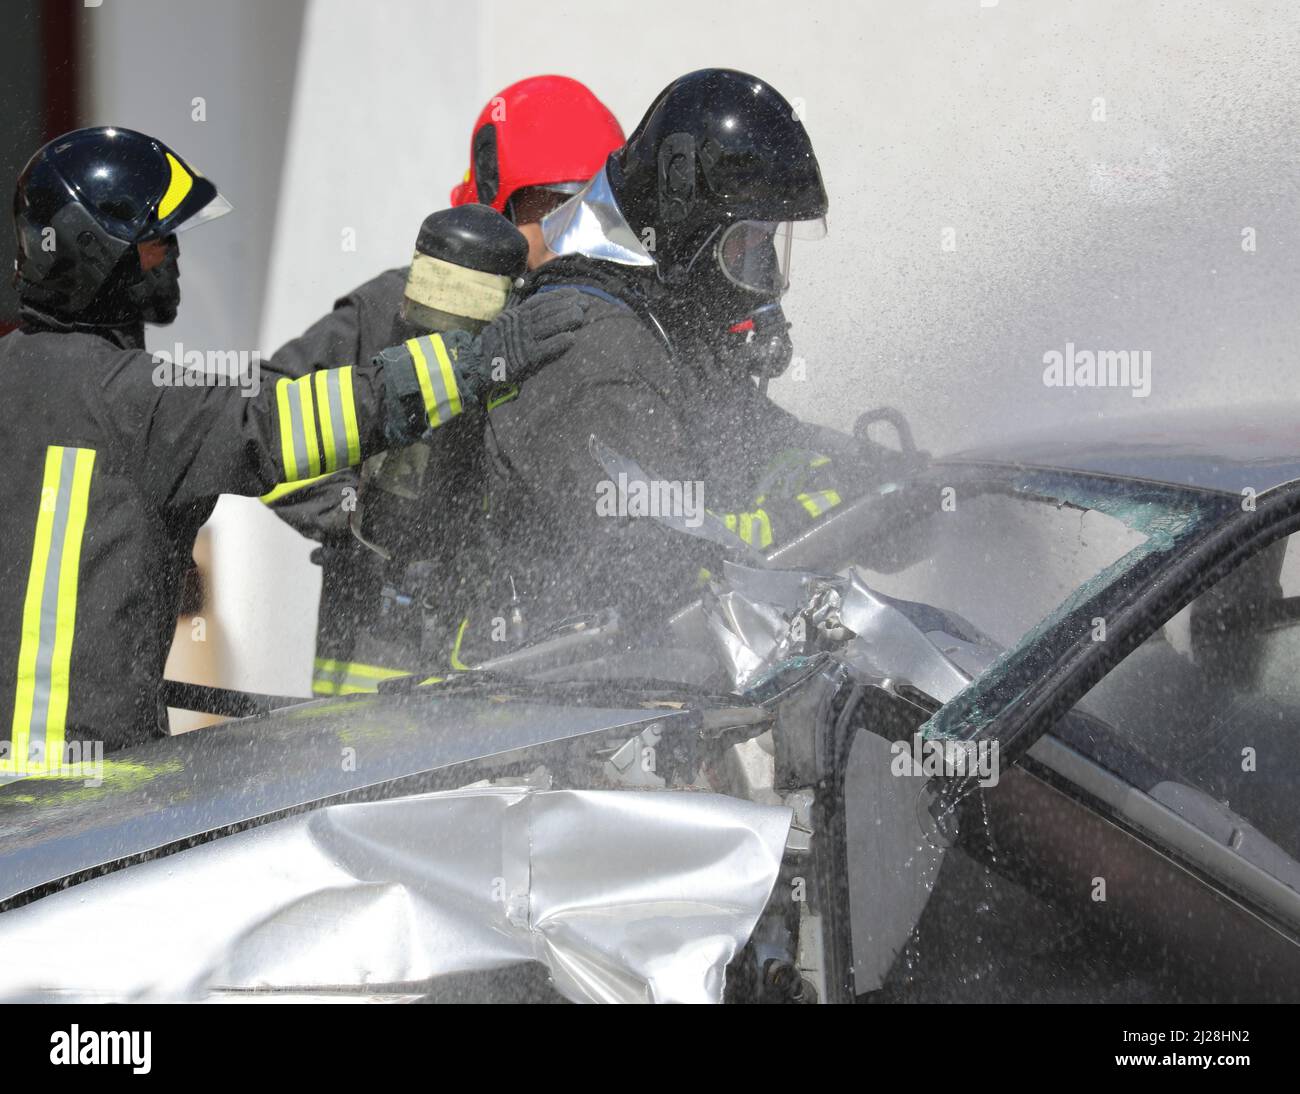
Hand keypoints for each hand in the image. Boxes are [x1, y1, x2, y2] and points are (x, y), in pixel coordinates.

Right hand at [467, 289, 591, 389]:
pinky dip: (559, 342)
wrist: (479, 367)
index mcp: (515, 315)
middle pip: (548, 311)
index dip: (559, 296)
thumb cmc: (495, 346)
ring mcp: (523, 341)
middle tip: (585, 304)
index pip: (541, 301)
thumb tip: (532, 294)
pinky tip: (571, 338)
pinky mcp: (526, 358)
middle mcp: (519, 325)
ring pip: (549, 326)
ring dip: (567, 320)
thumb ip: (519, 311)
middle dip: (568, 306)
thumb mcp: (504, 323)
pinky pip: (546, 349)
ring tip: (581, 316)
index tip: (575, 293)